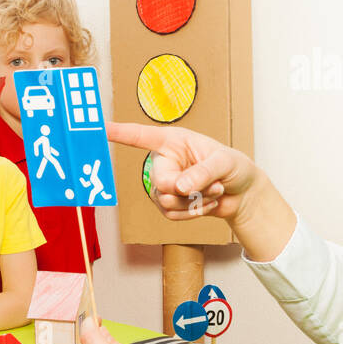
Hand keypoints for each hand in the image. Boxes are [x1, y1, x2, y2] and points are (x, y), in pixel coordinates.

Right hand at [106, 121, 262, 223]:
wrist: (243, 194)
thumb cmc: (235, 167)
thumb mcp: (224, 163)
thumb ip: (201, 172)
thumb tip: (180, 187)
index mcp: (173, 141)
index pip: (140, 136)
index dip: (119, 133)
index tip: (99, 128)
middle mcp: (164, 162)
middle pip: (158, 182)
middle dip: (184, 190)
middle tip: (207, 187)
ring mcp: (164, 185)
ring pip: (164, 202)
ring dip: (194, 202)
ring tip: (212, 191)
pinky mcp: (168, 204)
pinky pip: (172, 215)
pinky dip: (194, 214)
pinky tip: (207, 203)